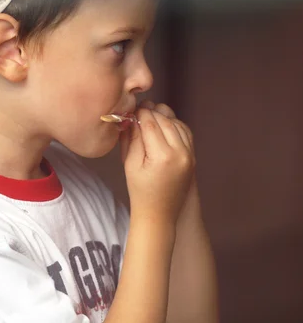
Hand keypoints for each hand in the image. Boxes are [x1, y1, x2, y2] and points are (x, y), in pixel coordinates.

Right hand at [119, 100, 194, 223]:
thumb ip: (132, 138)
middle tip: (140, 108)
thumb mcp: (130, 164)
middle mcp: (180, 154)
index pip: (150, 124)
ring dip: (164, 117)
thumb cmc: (140, 190)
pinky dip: (175, 125)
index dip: (140, 113)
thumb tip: (131, 116)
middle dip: (152, 112)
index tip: (132, 109)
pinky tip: (164, 125)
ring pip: (177, 124)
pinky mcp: (193, 157)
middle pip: (165, 121)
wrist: (159, 214)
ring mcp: (189, 156)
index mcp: (162, 156)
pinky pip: (186, 133)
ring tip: (150, 115)